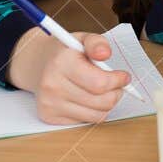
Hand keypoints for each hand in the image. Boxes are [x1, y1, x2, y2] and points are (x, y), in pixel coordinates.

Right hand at [8, 29, 128, 124]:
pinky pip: (86, 122)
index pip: (100, 83)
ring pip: (97, 115)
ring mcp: (49, 104)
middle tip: (116, 85)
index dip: (118, 80)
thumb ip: (97, 43)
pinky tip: (88, 99)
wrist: (39, 65)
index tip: (124, 77)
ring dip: (107, 104)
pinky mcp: (49, 117)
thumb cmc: (65, 53)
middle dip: (116, 93)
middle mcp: (52, 86)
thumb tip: (105, 53)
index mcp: (61, 63)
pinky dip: (94, 112)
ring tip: (103, 91)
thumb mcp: (82, 39)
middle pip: (102, 102)